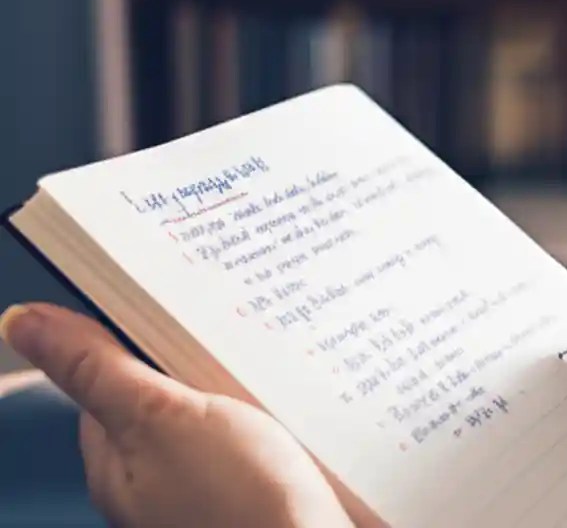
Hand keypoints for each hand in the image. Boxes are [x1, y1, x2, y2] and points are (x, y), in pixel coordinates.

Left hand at [0, 303, 356, 527]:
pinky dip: (280, 417)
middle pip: (168, 393)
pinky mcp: (261, 492)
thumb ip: (99, 369)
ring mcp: (211, 490)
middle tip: (233, 328)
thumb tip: (25, 323)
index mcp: (118, 462)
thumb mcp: (163, 419)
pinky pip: (265, 439)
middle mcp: (158, 481)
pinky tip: (300, 408)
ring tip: (274, 366)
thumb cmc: (241, 511)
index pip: (107, 376)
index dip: (136, 331)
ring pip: (222, 414)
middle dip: (201, 357)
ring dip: (247, 385)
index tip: (166, 297)